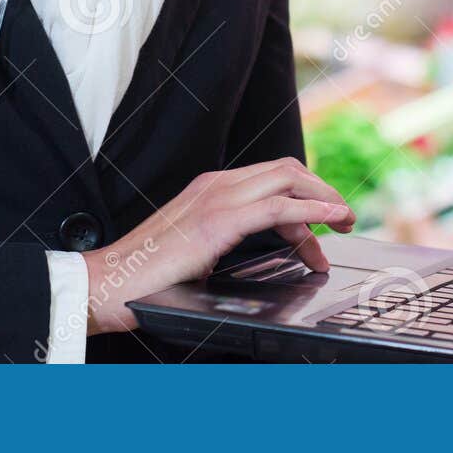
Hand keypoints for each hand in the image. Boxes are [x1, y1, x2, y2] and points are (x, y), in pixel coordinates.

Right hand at [82, 157, 355, 334]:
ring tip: (344, 221)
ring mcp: (217, 199)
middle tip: (343, 220)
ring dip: (324, 198)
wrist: (108, 282)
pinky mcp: (218, 222)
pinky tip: (329, 221)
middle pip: (285, 171)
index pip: (269, 178)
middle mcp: (216, 185)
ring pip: (287, 180)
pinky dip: (311, 211)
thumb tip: (250, 257)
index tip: (321, 226)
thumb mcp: (193, 250)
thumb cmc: (144, 275)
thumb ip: (221, 242)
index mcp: (209, 188)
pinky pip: (278, 208)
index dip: (303, 196)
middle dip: (321, 191)